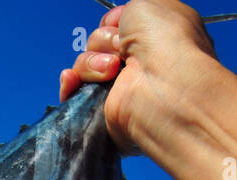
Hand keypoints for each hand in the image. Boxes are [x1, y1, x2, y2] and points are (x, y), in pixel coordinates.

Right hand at [59, 0, 220, 156]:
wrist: (165, 85)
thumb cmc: (166, 40)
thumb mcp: (151, 3)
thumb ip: (130, 10)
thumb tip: (116, 22)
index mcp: (153, 37)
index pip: (118, 25)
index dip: (113, 22)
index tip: (119, 24)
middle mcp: (138, 62)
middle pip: (97, 43)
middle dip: (102, 40)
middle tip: (120, 48)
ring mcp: (120, 88)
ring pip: (84, 65)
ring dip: (91, 61)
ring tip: (112, 69)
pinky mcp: (105, 111)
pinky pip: (74, 94)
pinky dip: (70, 83)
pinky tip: (72, 79)